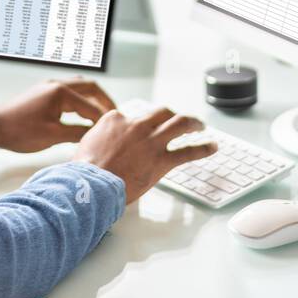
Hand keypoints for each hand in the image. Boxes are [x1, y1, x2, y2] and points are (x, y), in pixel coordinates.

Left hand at [0, 78, 117, 153]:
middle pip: (90, 87)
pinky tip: (81, 113)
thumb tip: (94, 134)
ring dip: (92, 98)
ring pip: (79, 86)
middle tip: (114, 114)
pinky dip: (79, 99)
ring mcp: (48, 87)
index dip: (102, 119)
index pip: (90, 105)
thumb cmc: (19, 131)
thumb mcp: (53, 136)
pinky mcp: (42, 93)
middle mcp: (56, 84)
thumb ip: (77, 133)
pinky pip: (68, 91)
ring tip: (100, 114)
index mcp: (60, 92)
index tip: (112, 130)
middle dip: (104, 100)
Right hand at [72, 106, 214, 204]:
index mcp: (116, 120)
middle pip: (161, 113)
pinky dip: (203, 148)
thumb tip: (101, 142)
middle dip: (172, 115)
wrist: (91, 184)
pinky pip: (188, 152)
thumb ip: (99, 137)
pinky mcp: (162, 160)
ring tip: (200, 125)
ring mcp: (152, 142)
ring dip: (193, 123)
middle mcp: (137, 126)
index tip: (140, 130)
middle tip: (178, 119)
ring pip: (180, 125)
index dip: (137, 124)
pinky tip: (212, 147)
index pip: (131, 116)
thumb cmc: (84, 169)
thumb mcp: (85, 143)